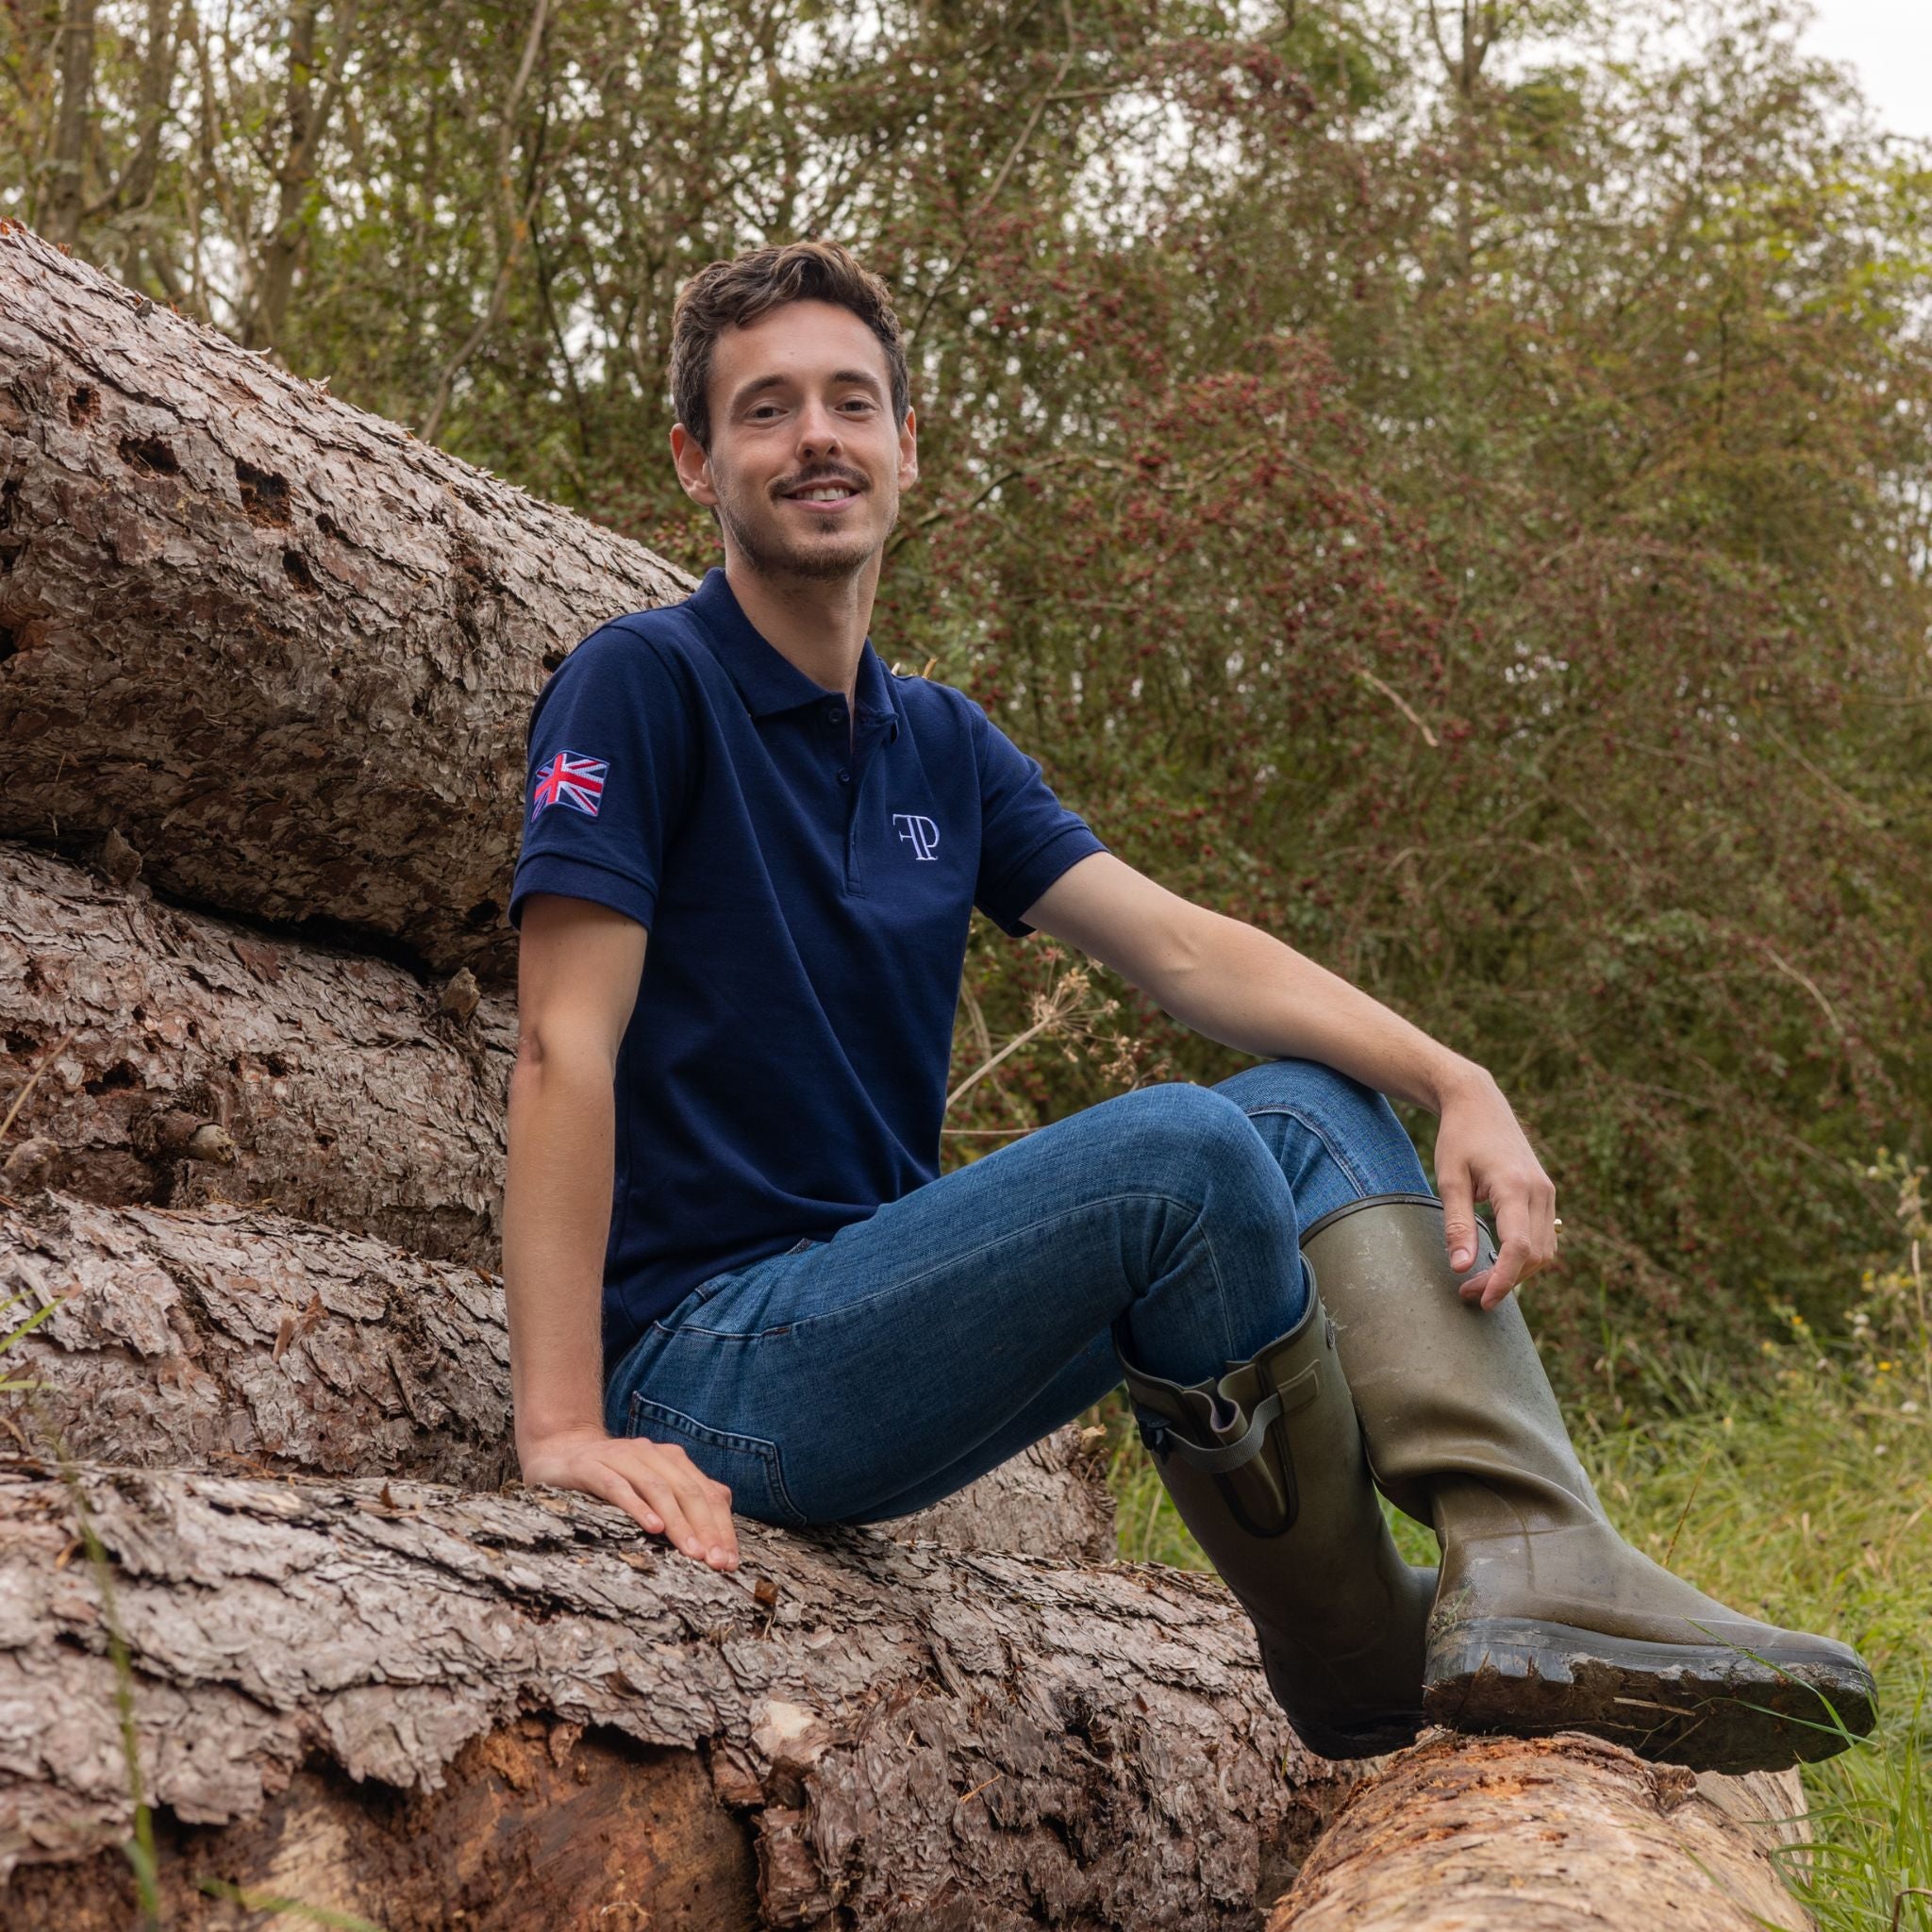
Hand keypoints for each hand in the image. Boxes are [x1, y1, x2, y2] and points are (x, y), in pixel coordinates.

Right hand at [519, 1425, 739, 1569]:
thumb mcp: (651, 1483)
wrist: (560, 1451)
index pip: (707, 1494)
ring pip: (658, 1490)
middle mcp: (652, 1454)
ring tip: (693, 1552)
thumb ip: (684, 1495)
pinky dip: (638, 1506)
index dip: (722, 1528)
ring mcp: (622, 1458)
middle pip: (688, 1492)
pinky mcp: (592, 1467)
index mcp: (672, 1460)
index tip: (731, 1562)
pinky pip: (618, 1487)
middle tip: (716, 1563)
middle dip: (706, 1529)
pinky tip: (652, 1527)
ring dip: (679, 1523)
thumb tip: (722, 1516)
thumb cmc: (612, 1475)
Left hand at [1432, 1066, 1558, 1311]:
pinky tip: (1497, 1261)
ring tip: (1479, 1281)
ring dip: (1517, 1272)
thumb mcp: (1449, 1180)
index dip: (1504, 1280)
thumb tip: (1461, 1268)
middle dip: (1505, 1281)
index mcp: (1514, 1186)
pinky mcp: (1545, 1193)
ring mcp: (1547, 1192)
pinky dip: (1525, 1256)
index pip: (1519, 1247)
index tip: (1481, 1299)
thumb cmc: (1459, 1138)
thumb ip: (1457, 1225)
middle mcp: (1539, 1191)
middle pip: (1535, 1255)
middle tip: (1467, 1292)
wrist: (1479, 1103)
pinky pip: (1544, 1236)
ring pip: (1545, 1250)